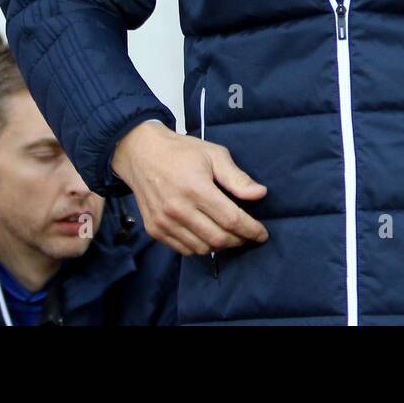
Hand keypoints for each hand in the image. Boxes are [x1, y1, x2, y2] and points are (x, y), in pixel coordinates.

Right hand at [111, 120, 268, 257]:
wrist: (141, 153)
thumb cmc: (181, 152)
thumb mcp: (213, 155)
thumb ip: (237, 178)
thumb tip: (260, 194)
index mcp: (196, 188)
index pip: (231, 219)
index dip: (251, 230)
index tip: (262, 234)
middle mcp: (178, 208)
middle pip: (218, 239)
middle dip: (239, 240)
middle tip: (247, 234)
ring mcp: (164, 222)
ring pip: (202, 249)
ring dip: (220, 246)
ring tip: (229, 235)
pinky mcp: (154, 229)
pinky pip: (184, 250)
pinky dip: (200, 247)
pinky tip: (207, 235)